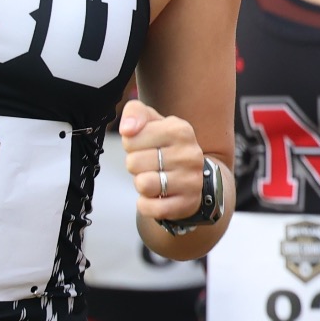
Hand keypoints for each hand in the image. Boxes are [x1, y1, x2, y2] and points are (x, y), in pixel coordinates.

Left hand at [122, 99, 206, 224]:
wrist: (191, 177)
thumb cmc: (165, 147)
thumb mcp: (152, 123)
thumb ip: (135, 113)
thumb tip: (127, 129)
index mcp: (180, 130)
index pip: (131, 138)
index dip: (130, 144)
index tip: (144, 146)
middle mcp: (190, 154)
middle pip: (133, 162)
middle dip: (135, 165)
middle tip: (149, 164)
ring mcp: (191, 180)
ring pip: (143, 185)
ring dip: (141, 184)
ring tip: (154, 178)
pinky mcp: (187, 204)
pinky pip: (151, 207)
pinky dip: (146, 204)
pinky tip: (157, 196)